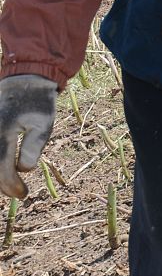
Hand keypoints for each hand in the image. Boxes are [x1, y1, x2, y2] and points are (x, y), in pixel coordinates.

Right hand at [0, 75, 57, 198]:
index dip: (11, 185)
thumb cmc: (38, 103)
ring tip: (11, 184)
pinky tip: (6, 169)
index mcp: (2, 133)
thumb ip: (33, 146)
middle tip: (19, 193)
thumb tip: (25, 170)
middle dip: (2, 184)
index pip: (2, 167)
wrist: (23, 81)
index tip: (23, 194)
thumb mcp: (44, 123)